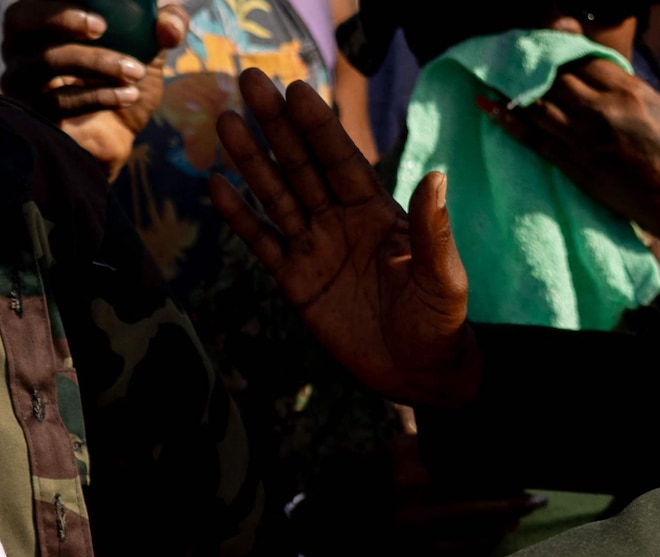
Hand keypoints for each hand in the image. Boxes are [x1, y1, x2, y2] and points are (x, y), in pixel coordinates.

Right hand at [0, 3, 188, 178]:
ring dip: (96, 62)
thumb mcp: (152, 45)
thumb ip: (168, 23)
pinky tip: (129, 94)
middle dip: (61, 17)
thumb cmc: (124, 78)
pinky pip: (58, 101)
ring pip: (45, 61)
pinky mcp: (32, 118)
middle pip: (19, 18)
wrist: (117, 137)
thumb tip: (167, 28)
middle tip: (102, 26)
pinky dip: (99, 95)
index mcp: (44, 18)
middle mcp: (22, 47)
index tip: (101, 7)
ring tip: (136, 71)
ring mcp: (21, 83)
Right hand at [209, 68, 479, 406]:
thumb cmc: (439, 321)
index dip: (319, 127)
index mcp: (376, 211)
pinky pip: (262, 242)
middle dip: (276, 126)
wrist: (417, 370)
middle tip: (250, 82)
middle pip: (302, 165)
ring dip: (251, 161)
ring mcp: (314, 247)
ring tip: (226, 124)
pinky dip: (240, 217)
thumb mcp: (442, 278)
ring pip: (276, 196)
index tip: (296, 90)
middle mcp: (340, 220)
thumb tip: (437, 177)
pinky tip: (216, 187)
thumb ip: (433, 232)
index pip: (342, 159)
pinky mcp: (295, 280)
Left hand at [489, 57, 659, 304]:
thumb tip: (603, 80)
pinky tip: (489, 107)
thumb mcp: (659, 109)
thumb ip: (628, 92)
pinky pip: (532, 137)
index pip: (584, 60)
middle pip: (557, 78)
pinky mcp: (573, 165)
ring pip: (539, 103)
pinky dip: (508, 120)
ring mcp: (585, 137)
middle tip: (514, 63)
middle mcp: (603, 109)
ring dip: (513, 90)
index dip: (562, 53)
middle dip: (535, 69)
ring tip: (492, 80)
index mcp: (628, 90)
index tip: (547, 51)